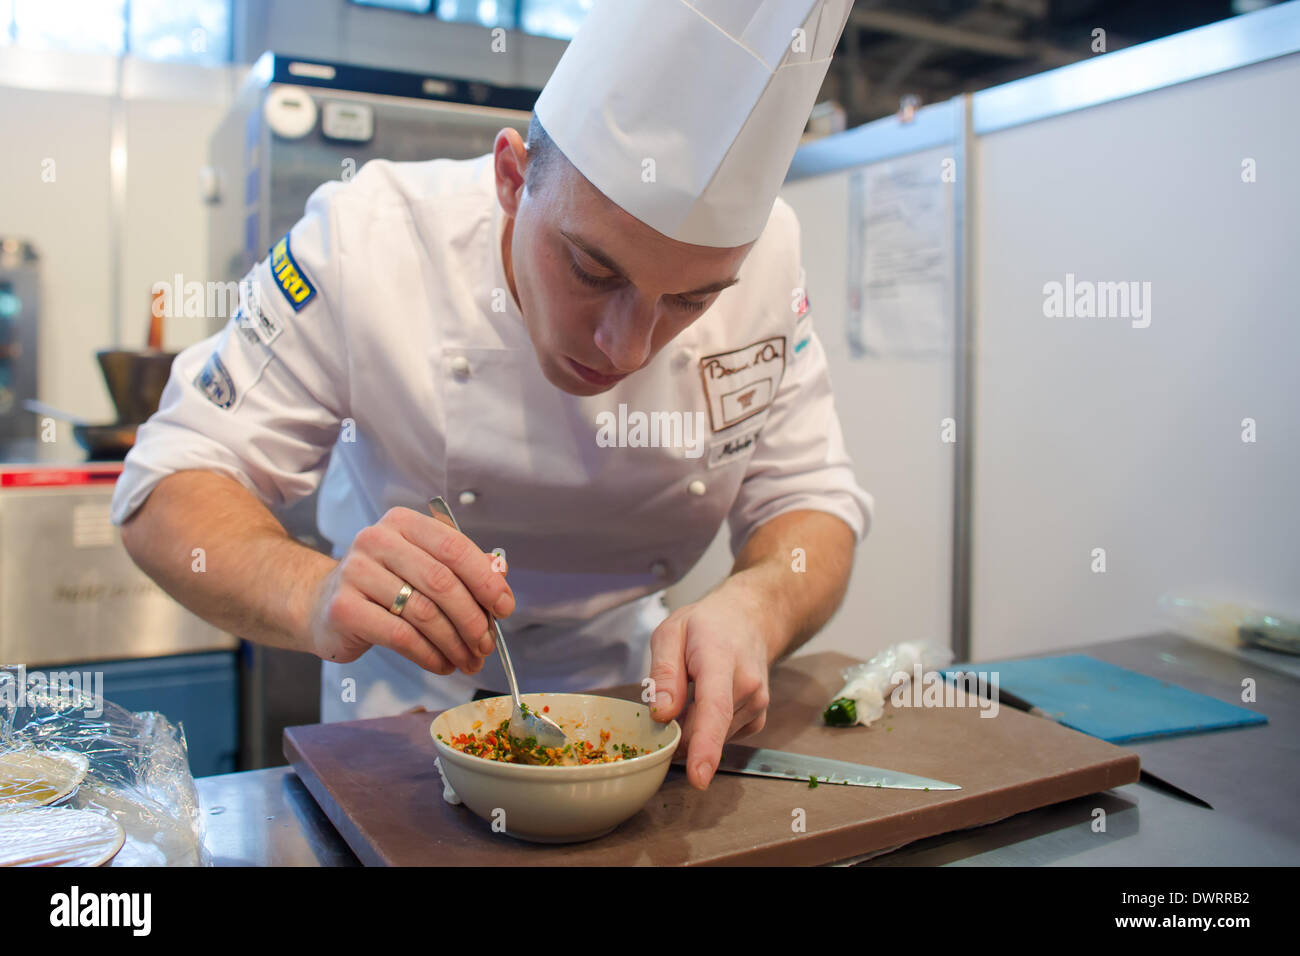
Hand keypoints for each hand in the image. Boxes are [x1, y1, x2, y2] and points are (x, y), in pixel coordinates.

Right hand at [306, 506, 512, 675]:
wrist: (321, 603)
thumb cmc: (383, 584)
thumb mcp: (421, 566)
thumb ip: (461, 568)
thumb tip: (501, 579)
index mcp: (403, 524)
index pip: (454, 547)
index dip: (485, 580)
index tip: (505, 608)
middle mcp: (377, 540)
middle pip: (441, 581)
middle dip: (473, 618)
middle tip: (487, 644)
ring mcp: (356, 572)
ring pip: (423, 613)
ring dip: (454, 643)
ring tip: (469, 660)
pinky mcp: (344, 608)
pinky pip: (400, 636)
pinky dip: (429, 655)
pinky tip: (442, 664)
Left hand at [647, 580, 776, 789]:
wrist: (750, 620)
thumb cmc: (707, 625)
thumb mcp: (671, 633)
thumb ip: (663, 673)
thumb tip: (661, 716)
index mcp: (721, 660)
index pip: (715, 708)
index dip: (705, 746)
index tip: (698, 777)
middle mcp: (747, 686)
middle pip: (705, 728)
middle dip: (676, 728)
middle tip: (667, 696)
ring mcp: (757, 705)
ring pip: (709, 736)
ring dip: (690, 725)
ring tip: (692, 687)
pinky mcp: (756, 720)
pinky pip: (720, 737)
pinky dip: (704, 728)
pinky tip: (705, 699)